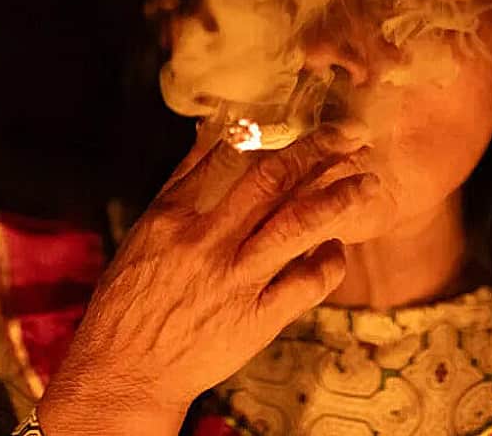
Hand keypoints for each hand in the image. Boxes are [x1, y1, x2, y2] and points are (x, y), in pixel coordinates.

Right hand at [37, 127, 378, 435]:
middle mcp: (206, 243)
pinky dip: (328, 261)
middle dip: (316, 153)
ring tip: (366, 182)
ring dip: (337, 199)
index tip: (305, 118)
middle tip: (350, 136)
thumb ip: (183, 182)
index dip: (274, 132)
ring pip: (296, 226)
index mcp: (173, 217)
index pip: (230, 157)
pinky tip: (337, 248)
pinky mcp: (255, 320)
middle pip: (271, 182)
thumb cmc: (131, 300)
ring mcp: (234, 282)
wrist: (125, 373)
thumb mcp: (145, 232)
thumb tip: (211, 132)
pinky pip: (305, 283)